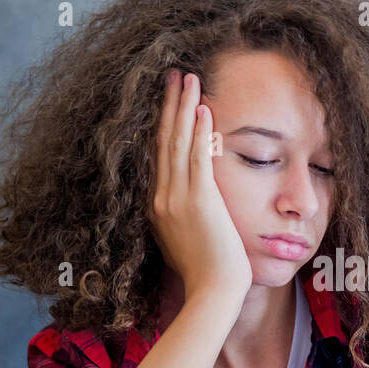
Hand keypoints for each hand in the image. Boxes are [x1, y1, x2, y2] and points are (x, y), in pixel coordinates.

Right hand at [149, 68, 252, 301]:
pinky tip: (202, 108)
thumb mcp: (184, 241)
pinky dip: (198, 131)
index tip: (167, 99)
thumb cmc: (206, 274)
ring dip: (183, 107)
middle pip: (163, 140)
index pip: (158, 155)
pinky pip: (197, 157)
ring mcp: (177, 199)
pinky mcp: (199, 201)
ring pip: (177, 142)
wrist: (212, 293)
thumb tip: (186, 206)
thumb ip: (181, 218)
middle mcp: (161, 198)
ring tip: (188, 77)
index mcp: (156, 206)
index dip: (162, 123)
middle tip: (174, 74)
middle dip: (169, 104)